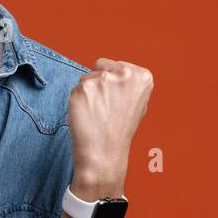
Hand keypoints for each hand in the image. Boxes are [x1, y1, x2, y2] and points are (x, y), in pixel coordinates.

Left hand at [67, 57, 152, 196]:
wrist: (104, 153)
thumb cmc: (120, 130)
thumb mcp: (138, 103)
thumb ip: (130, 83)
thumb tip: (119, 68)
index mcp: (142, 76)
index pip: (116, 64)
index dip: (113, 83)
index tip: (117, 101)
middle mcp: (124, 74)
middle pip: (100, 66)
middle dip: (100, 83)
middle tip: (106, 107)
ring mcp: (103, 80)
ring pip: (86, 77)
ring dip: (88, 93)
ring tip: (98, 113)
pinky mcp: (83, 88)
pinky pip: (75, 89)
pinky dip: (78, 101)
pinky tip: (87, 115)